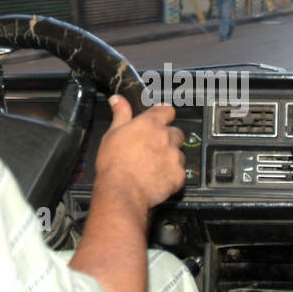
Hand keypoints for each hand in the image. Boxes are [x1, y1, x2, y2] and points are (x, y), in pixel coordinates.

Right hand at [93, 95, 184, 212]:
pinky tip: (158, 179)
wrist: (121, 191)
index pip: (167, 110)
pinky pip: (180, 173)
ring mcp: (174, 157)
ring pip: (179, 153)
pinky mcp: (179, 176)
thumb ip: (120, 114)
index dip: (164, 113)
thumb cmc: (114, 164)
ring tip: (154, 166)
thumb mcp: (112, 133)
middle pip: (176, 132)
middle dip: (168, 138)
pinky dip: (172, 176)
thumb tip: (118, 100)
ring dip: (170, 157)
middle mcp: (165, 138)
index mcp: (150, 124)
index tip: (162, 117)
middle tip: (153, 148)